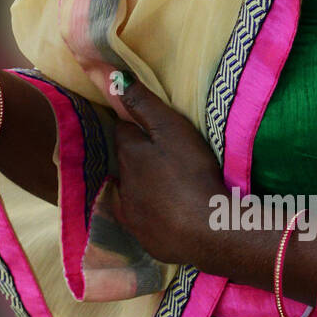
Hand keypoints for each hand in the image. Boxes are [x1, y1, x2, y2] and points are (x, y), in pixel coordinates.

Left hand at [113, 77, 226, 266]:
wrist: (210, 232)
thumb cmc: (192, 173)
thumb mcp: (171, 128)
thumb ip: (140, 103)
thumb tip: (106, 76)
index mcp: (127, 155)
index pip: (123, 132)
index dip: (137, 128)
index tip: (153, 129)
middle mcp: (121, 186)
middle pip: (126, 164)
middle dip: (139, 159)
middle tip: (166, 158)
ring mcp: (132, 217)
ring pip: (132, 194)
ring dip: (145, 189)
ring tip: (169, 187)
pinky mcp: (146, 240)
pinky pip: (146, 223)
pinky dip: (155, 217)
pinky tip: (172, 215)